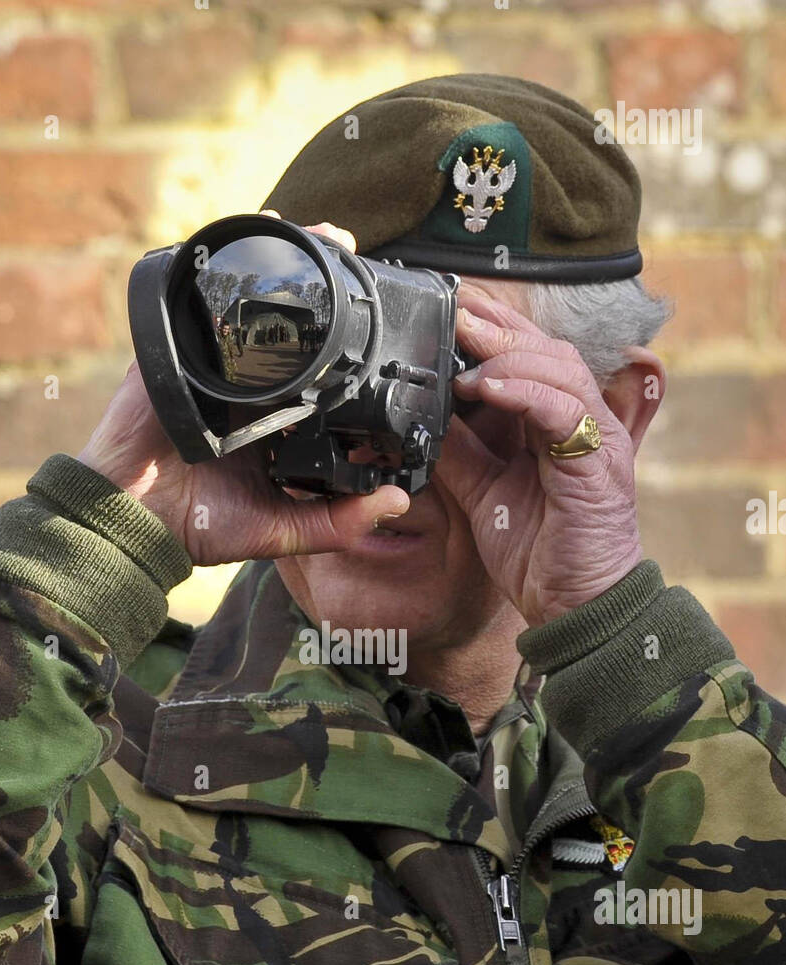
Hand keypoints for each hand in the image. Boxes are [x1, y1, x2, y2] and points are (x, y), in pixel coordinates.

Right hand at [77, 218, 408, 566]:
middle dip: (328, 294)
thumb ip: (338, 522)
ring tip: (330, 237)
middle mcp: (252, 388)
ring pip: (258, 305)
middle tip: (362, 262)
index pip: (323, 379)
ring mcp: (216, 364)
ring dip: (291, 268)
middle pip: (296, 331)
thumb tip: (398, 499)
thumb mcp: (281, 531)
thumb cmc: (199, 525)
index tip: (389, 332)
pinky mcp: (182, 348)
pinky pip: (206, 296)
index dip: (353, 355)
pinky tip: (267, 230)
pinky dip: (232, 264)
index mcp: (278, 422)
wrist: (131, 517)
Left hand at [445, 290, 645, 626]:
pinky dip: (523, 391)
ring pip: (557, 368)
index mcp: (558, 423)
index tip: (449, 307)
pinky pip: (562, 410)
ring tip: (463, 350)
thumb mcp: (483, 492)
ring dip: (505, 353)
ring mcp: (595, 438)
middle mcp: (583, 421)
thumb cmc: (540, 551)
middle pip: (546, 348)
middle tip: (451, 308)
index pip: (529, 355)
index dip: (493, 326)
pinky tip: (485, 385)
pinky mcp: (597, 463)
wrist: (575, 605)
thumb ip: (459, 451)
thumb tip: (420, 417)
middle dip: (496, 324)